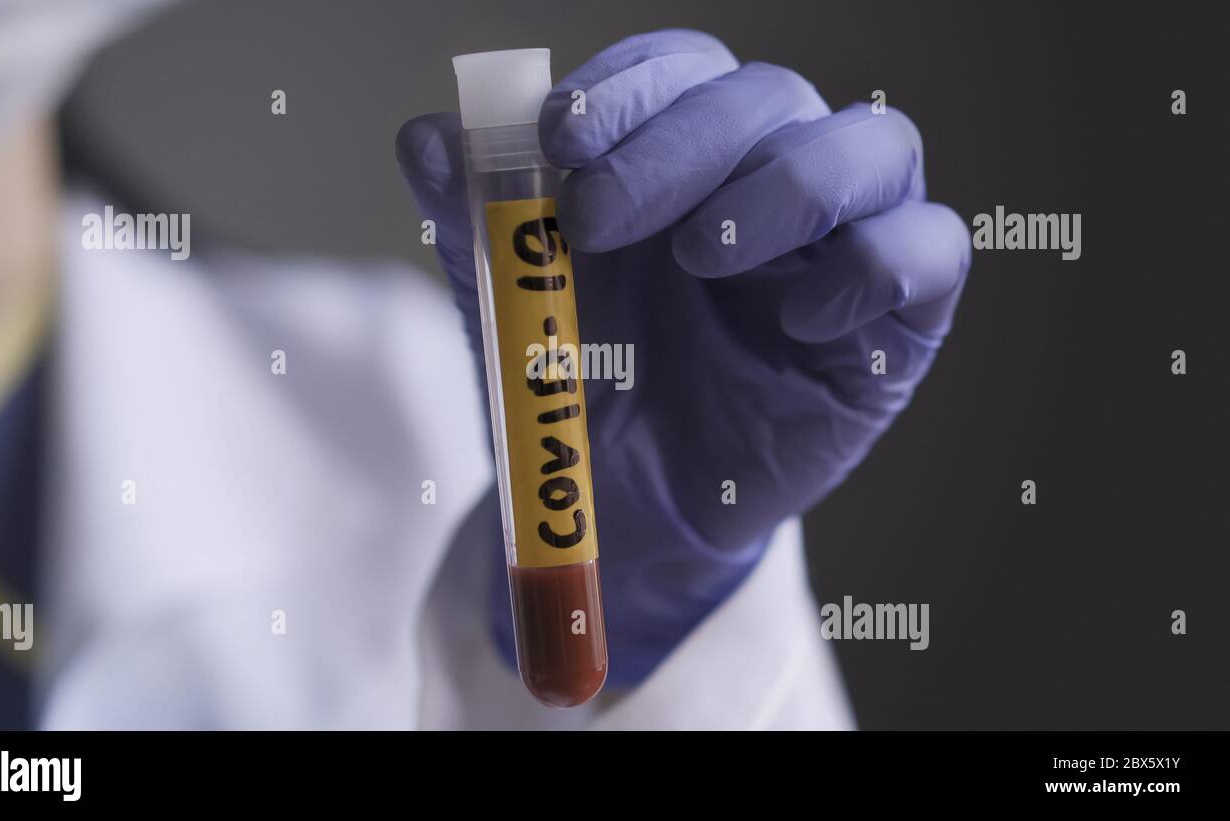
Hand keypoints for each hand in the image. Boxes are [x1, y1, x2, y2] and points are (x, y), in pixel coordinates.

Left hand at [396, 29, 969, 683]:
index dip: (633, 84)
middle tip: (594, 219)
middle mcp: (773, 180)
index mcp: (686, 156)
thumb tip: (426, 137)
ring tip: (701, 255)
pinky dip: (875, 263)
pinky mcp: (896, 324)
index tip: (560, 132)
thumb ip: (474, 220)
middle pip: (771, 98)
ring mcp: (843, 246)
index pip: (687, 69)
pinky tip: (799, 317)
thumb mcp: (514, 301)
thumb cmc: (579, 386)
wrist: (626, 506)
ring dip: (785, 184)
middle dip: (679, 142)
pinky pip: (930, 252)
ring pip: (877, 148)